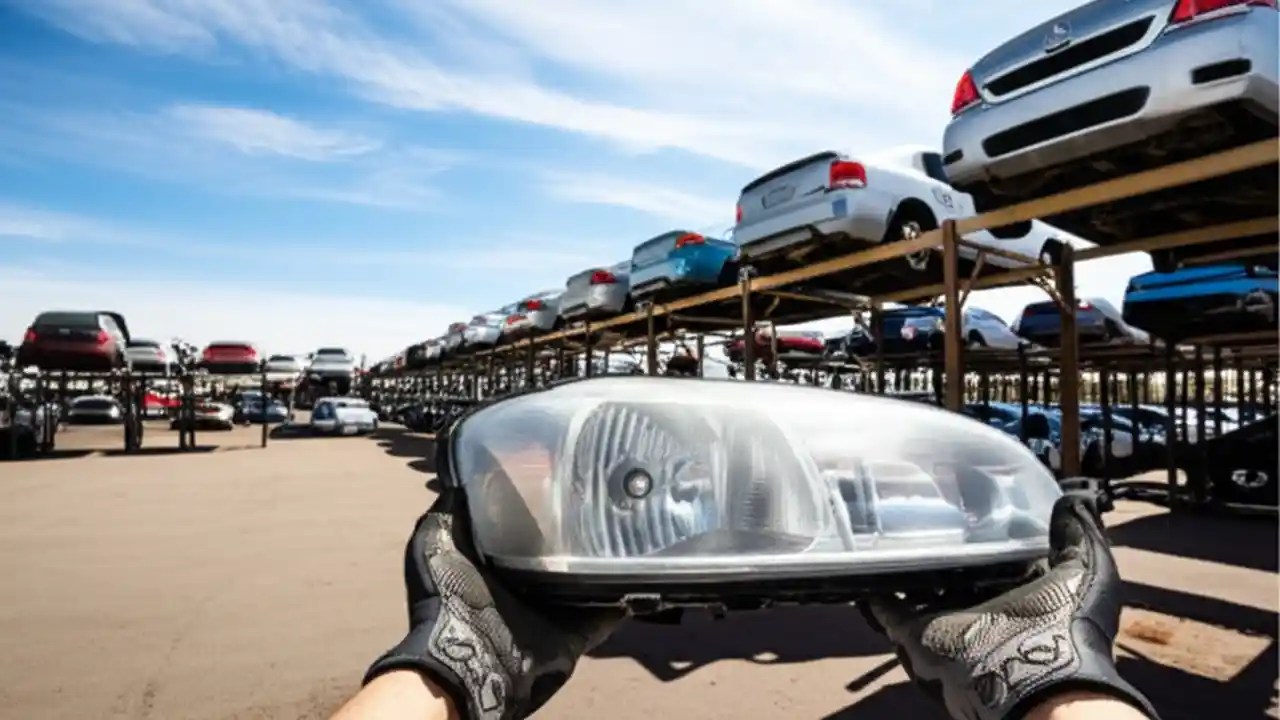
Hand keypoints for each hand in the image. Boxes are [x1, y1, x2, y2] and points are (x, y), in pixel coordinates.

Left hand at [364, 489, 623, 719]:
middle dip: (578, 534)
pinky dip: (620, 601)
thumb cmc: (446, 597)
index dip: (540, 505)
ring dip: (604, 566)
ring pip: (586, 582)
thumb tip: (463, 476)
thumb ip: (448, 510)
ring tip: (629, 533)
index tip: (563, 476)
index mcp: (494, 564)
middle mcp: (524, 587)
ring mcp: (551, 613)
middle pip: (558, 555)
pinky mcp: (572, 634)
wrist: (467, 658)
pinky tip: (639, 576)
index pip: (524, 528)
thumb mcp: (433, 540)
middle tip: (604, 503)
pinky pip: (604, 615)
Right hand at [866, 491, 1157, 719]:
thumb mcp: (1086, 572)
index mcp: (1018, 594)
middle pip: (953, 572)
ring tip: (882, 529)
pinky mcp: (917, 632)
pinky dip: (874, 589)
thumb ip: (1079, 536)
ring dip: (903, 565)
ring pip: (917, 588)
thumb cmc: (1066, 629)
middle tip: (919, 509)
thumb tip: (1075, 498)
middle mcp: (980, 606)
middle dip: (939, 548)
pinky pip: (886, 608)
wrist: (1033, 679)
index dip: (985, 531)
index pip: (996, 557)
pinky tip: (862, 562)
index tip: (967, 501)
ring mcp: (947, 620)